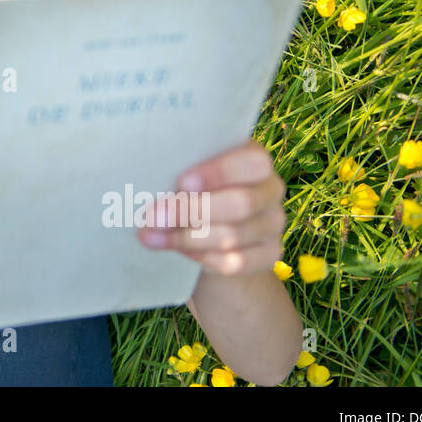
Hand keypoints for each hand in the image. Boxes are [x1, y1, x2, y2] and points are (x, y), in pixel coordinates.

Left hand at [136, 140, 285, 277]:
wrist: (216, 231)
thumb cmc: (196, 190)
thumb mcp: (192, 175)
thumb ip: (181, 172)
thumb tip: (148, 180)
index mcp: (255, 160)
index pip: (251, 163)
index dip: (218, 173)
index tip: (182, 182)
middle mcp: (271, 190)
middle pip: (240, 204)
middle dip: (190, 210)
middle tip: (153, 216)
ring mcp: (273, 224)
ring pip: (231, 237)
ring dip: (185, 238)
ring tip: (151, 235)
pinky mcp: (270, 254)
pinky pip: (234, 262)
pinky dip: (200, 257)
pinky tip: (176, 250)